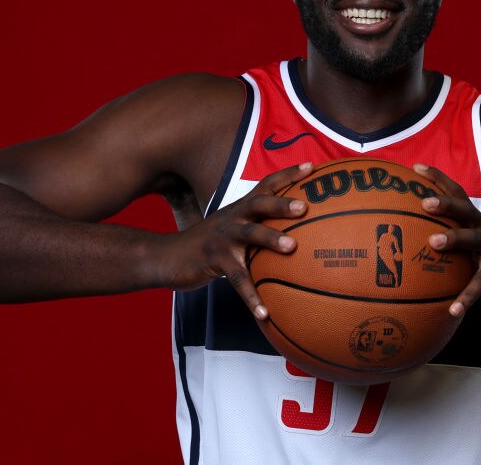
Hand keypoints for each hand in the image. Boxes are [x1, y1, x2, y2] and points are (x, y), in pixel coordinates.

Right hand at [159, 162, 311, 319]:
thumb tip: (298, 235)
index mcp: (241, 208)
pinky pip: (238, 279)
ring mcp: (223, 238)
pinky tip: (266, 314)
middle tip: (305, 206)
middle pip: (259, 204)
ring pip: (250, 235)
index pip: (267, 185)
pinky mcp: (214, 260)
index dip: (288, 174)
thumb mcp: (233, 229)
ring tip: (293, 248)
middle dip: (281, 203)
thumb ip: (259, 226)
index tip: (312, 167)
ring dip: (271, 239)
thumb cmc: (210, 244)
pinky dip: (253, 297)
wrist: (168, 257)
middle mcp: (233, 217)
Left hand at [414, 163, 480, 315]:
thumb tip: (427, 251)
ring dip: (453, 238)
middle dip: (444, 203)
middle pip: (464, 210)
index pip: (458, 195)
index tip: (416, 167)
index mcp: (480, 223)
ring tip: (432, 242)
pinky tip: (452, 310)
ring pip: (473, 239)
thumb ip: (462, 249)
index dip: (438, 180)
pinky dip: (466, 297)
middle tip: (423, 201)